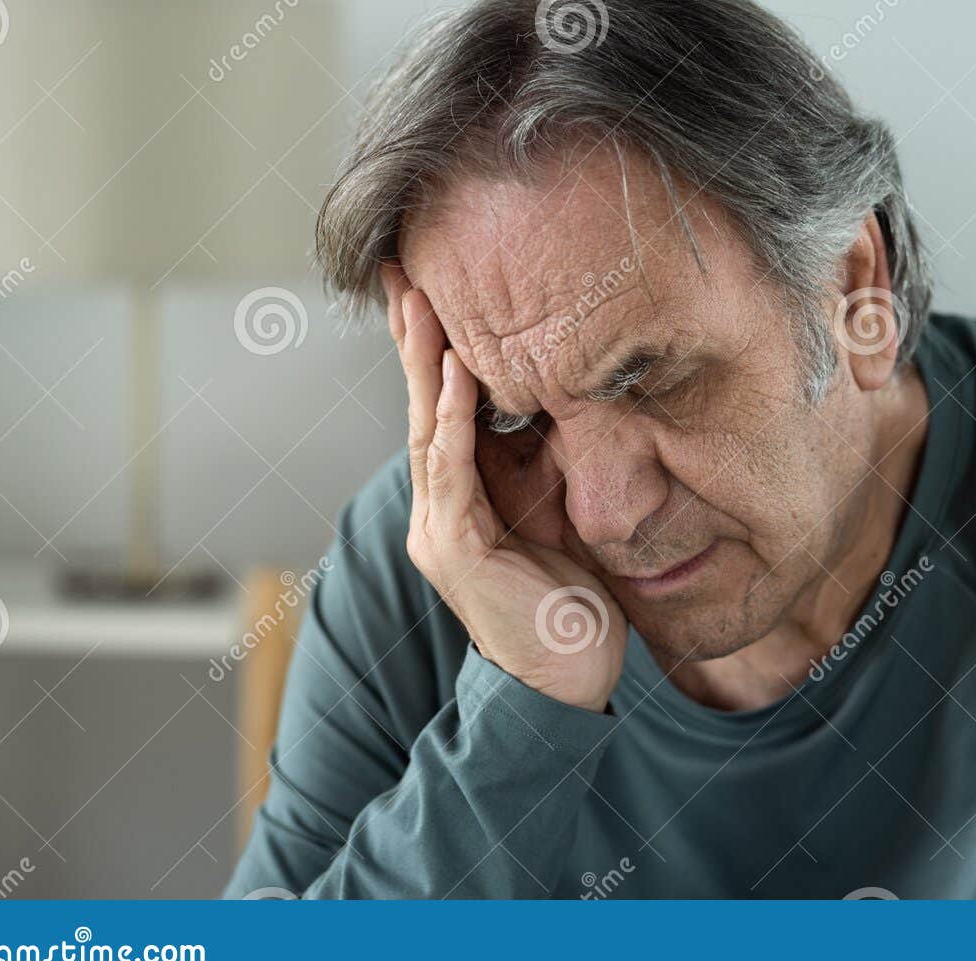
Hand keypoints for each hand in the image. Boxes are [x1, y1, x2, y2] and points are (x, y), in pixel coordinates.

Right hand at [384, 264, 627, 711]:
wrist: (572, 679)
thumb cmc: (572, 597)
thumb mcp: (562, 509)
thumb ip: (548, 458)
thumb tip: (563, 392)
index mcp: (460, 496)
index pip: (441, 406)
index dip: (430, 346)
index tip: (428, 282)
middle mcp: (439, 508)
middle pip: (420, 405)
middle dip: (412, 335)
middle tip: (402, 267)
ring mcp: (440, 529)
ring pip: (427, 429)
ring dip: (424, 362)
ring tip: (422, 300)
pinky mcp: (456, 552)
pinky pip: (453, 471)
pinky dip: (452, 420)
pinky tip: (452, 374)